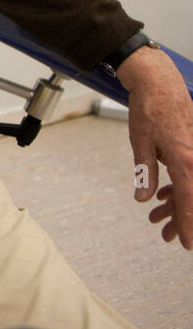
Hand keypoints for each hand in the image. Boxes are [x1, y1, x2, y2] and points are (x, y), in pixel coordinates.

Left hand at [119, 46, 192, 247]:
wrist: (160, 84)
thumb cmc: (149, 110)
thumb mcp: (140, 143)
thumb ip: (145, 172)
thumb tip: (143, 198)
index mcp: (185, 161)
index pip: (189, 202)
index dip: (188, 225)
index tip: (187, 244)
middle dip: (182, 221)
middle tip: (167, 236)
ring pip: (191, 188)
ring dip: (177, 206)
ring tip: (159, 220)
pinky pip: (190, 175)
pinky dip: (178, 188)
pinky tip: (162, 196)